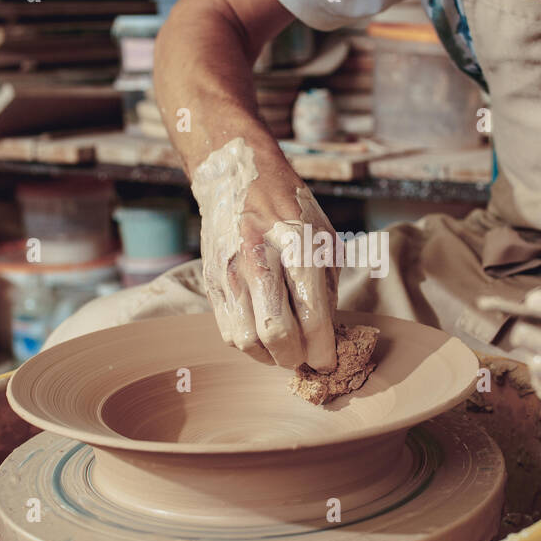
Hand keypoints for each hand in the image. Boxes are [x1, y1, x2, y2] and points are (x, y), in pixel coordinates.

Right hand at [190, 136, 338, 370]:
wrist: (237, 177)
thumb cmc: (290, 209)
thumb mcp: (324, 238)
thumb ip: (328, 288)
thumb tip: (328, 336)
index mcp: (297, 246)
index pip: (312, 315)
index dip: (323, 350)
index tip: (329, 362)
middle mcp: (259, 260)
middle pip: (277, 334)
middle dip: (296, 358)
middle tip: (307, 358)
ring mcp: (230, 272)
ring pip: (248, 341)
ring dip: (271, 355)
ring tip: (285, 348)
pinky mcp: (212, 283)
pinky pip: (229, 332)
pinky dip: (250, 344)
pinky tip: (264, 336)